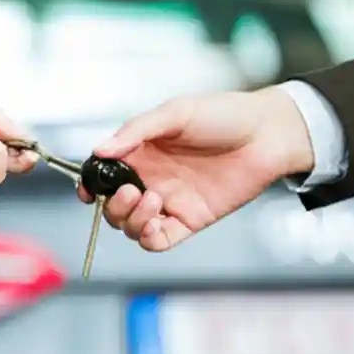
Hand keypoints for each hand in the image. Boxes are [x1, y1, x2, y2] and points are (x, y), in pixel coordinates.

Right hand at [79, 87, 313, 250]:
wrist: (267, 133)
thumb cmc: (224, 115)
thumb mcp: (175, 113)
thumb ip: (136, 131)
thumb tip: (99, 150)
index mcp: (141, 152)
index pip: (103, 174)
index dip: (89, 184)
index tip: (86, 189)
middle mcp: (151, 178)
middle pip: (113, 206)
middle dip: (112, 205)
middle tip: (131, 190)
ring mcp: (169, 202)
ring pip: (131, 226)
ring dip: (130, 220)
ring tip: (150, 199)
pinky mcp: (190, 220)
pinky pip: (159, 240)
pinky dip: (148, 239)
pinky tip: (153, 224)